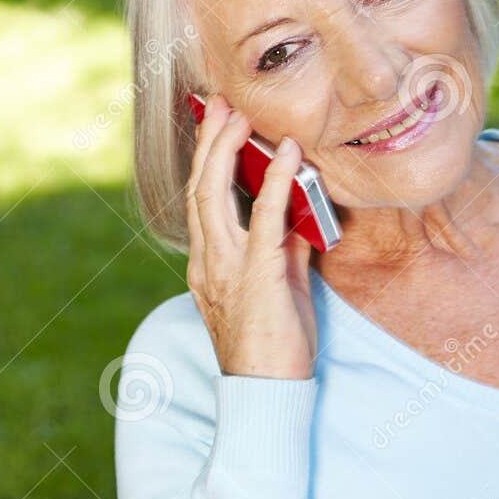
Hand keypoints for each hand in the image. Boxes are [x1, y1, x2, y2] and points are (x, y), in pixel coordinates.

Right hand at [185, 94, 317, 380]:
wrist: (267, 395)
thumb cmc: (275, 348)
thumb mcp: (280, 287)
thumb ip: (285, 248)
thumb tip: (300, 211)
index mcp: (207, 265)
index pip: (199, 201)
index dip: (205, 160)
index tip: (214, 125)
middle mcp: (207, 261)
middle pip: (198, 188)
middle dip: (208, 141)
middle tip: (220, 103)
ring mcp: (225, 268)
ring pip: (213, 194)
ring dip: (227, 148)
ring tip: (240, 114)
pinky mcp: (255, 276)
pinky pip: (263, 218)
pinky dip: (276, 180)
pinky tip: (289, 153)